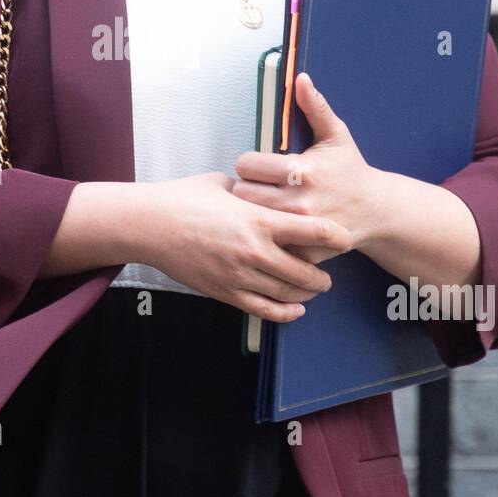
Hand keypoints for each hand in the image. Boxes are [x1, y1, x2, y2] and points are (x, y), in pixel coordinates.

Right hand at [139, 170, 352, 321]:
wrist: (150, 225)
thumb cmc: (184, 198)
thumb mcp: (224, 184)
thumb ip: (251, 191)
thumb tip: (263, 187)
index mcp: (259, 219)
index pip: (313, 231)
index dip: (336, 236)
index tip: (347, 238)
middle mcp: (255, 251)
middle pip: (307, 272)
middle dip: (323, 275)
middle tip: (328, 273)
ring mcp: (241, 275)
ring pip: (289, 294)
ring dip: (307, 294)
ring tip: (313, 290)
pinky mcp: (226, 292)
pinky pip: (265, 310)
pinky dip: (286, 312)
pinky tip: (295, 309)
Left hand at [232, 72, 383, 262]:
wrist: (376, 210)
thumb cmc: (350, 170)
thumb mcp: (335, 135)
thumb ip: (314, 107)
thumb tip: (300, 79)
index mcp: (301, 169)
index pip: (246, 165)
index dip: (250, 164)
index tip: (259, 166)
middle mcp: (298, 200)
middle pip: (242, 192)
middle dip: (247, 187)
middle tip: (259, 187)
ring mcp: (299, 228)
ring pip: (250, 217)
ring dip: (253, 210)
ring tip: (264, 204)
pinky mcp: (301, 249)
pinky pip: (268, 241)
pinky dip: (268, 235)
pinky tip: (275, 226)